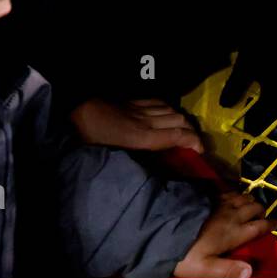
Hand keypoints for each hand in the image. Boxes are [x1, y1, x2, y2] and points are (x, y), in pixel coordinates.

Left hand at [70, 98, 202, 152]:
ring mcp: (140, 110)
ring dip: (182, 120)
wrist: (75, 110)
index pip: (177, 136)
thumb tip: (149, 175)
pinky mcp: (133, 102)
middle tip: (194, 144)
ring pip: (171, 110)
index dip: (194, 142)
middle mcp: (146, 122)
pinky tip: (167, 114)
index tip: (201, 152)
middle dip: (192, 131)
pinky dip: (168, 108)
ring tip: (184, 130)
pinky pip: (158, 102)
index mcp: (142, 138)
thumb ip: (132, 163)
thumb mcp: (111, 156)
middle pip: (179, 120)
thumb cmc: (90, 139)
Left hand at [173, 193, 273, 277]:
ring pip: (242, 197)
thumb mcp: (206, 268)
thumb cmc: (186, 252)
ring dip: (249, 200)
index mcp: (234, 232)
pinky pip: (228, 191)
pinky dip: (235, 193)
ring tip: (250, 205)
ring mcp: (219, 203)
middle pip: (253, 207)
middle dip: (260, 210)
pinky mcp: (207, 195)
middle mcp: (231, 215)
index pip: (258, 227)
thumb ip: (228, 270)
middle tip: (262, 215)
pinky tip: (231, 195)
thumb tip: (250, 272)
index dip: (269, 225)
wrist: (163, 227)